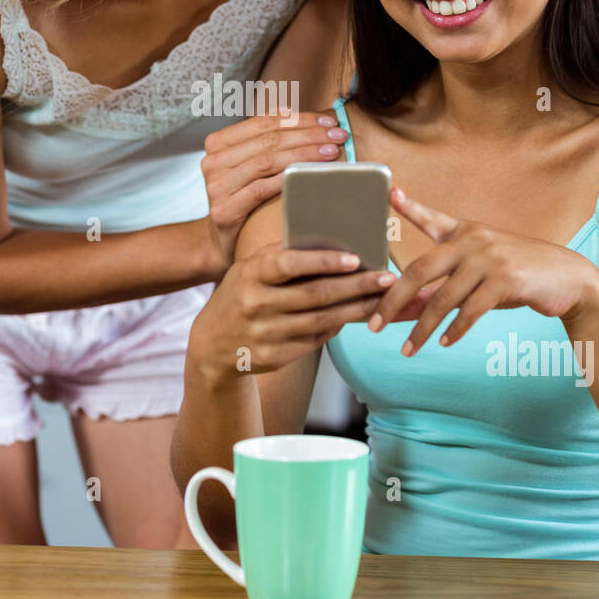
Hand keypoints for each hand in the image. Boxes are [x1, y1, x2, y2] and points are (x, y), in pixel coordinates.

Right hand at [189, 243, 393, 381]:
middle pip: (316, 294)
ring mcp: (265, 333)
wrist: (211, 344)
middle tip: (386, 278)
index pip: (290, 263)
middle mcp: (256, 303)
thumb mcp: (250, 268)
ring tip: (381, 298)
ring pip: (322, 320)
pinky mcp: (274, 357)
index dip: (324, 261)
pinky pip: (315, 339)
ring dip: (356, 308)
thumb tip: (333, 242)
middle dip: (356, 286)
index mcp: (250, 273)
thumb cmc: (241, 293)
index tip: (356, 259)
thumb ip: (283, 254)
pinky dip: (338, 327)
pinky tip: (355, 316)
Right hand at [201, 111, 348, 270]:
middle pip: (269, 141)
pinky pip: (261, 189)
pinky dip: (286, 178)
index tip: (327, 122)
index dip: (298, 119)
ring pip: (267, 162)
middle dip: (308, 135)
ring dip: (304, 154)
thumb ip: (264, 141)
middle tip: (337, 136)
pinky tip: (308, 174)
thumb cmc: (241, 198)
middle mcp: (213, 161)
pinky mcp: (224, 210)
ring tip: (331, 152)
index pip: (264, 122)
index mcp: (218, 143)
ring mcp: (217, 186)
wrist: (222, 239)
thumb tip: (295, 115)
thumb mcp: (248, 164)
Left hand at [370, 187, 598, 354]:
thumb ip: (448, 282)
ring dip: (423, 328)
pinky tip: (445, 342)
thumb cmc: (520, 276)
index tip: (388, 194)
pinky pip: (471, 309)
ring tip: (408, 349)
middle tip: (373, 323)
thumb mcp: (483, 270)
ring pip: (444, 297)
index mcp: (466, 231)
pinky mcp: (506, 279)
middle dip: (393, 299)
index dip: (408, 207)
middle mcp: (474, 239)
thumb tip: (410, 307)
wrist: (570, 279)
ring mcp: (489, 258)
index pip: (431, 217)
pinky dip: (455, 329)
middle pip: (420, 269)